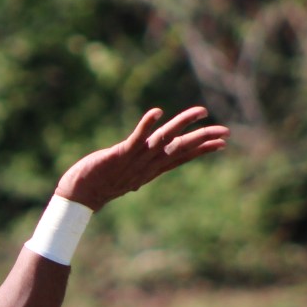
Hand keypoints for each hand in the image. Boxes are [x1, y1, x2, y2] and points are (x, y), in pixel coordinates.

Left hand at [56, 106, 229, 210]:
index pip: (182, 157)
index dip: (202, 149)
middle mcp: (148, 164)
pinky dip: (147, 125)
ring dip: (182, 124)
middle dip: (203, 138)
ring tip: (200, 111)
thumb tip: (150, 169)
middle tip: (225, 131)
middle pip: (180, 148)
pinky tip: (158, 112)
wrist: (81, 194)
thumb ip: (143, 167)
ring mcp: (136, 159)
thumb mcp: (130, 176)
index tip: (222, 143)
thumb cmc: (104, 183)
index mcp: (152, 168)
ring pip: (164, 139)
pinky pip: (137, 138)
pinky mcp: (120, 154)